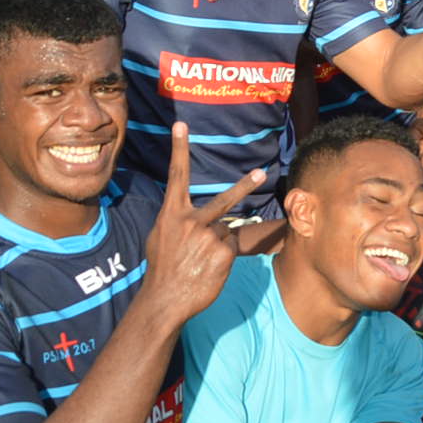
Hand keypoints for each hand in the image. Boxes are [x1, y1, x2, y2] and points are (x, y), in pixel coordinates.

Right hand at [139, 123, 262, 320]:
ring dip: (218, 242)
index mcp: (172, 214)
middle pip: (224, 200)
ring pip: (226, 230)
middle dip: (245, 186)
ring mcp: (209, 237)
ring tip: (200, 260)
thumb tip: (188, 217)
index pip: (177, 175)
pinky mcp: (224, 253)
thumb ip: (176, 221)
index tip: (181, 125)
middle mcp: (192, 222)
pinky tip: (209, 267)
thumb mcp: (160, 237)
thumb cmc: (162, 267)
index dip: (179, 149)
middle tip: (261, 172)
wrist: (166, 297)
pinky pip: (231, 246)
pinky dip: (223, 255)